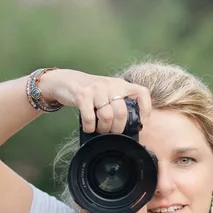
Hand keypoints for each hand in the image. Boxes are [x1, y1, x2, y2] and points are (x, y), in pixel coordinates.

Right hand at [38, 69, 154, 136]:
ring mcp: (96, 89)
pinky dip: (89, 127)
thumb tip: (128, 125)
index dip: (145, 109)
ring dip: (103, 129)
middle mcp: (110, 85)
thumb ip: (118, 102)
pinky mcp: (82, 95)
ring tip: (99, 130)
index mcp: (120, 84)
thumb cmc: (90, 91)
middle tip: (112, 132)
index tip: (141, 122)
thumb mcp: (107, 91)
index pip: (141, 92)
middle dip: (118, 128)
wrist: (66, 80)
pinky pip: (90, 118)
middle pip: (122, 112)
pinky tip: (88, 128)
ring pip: (107, 116)